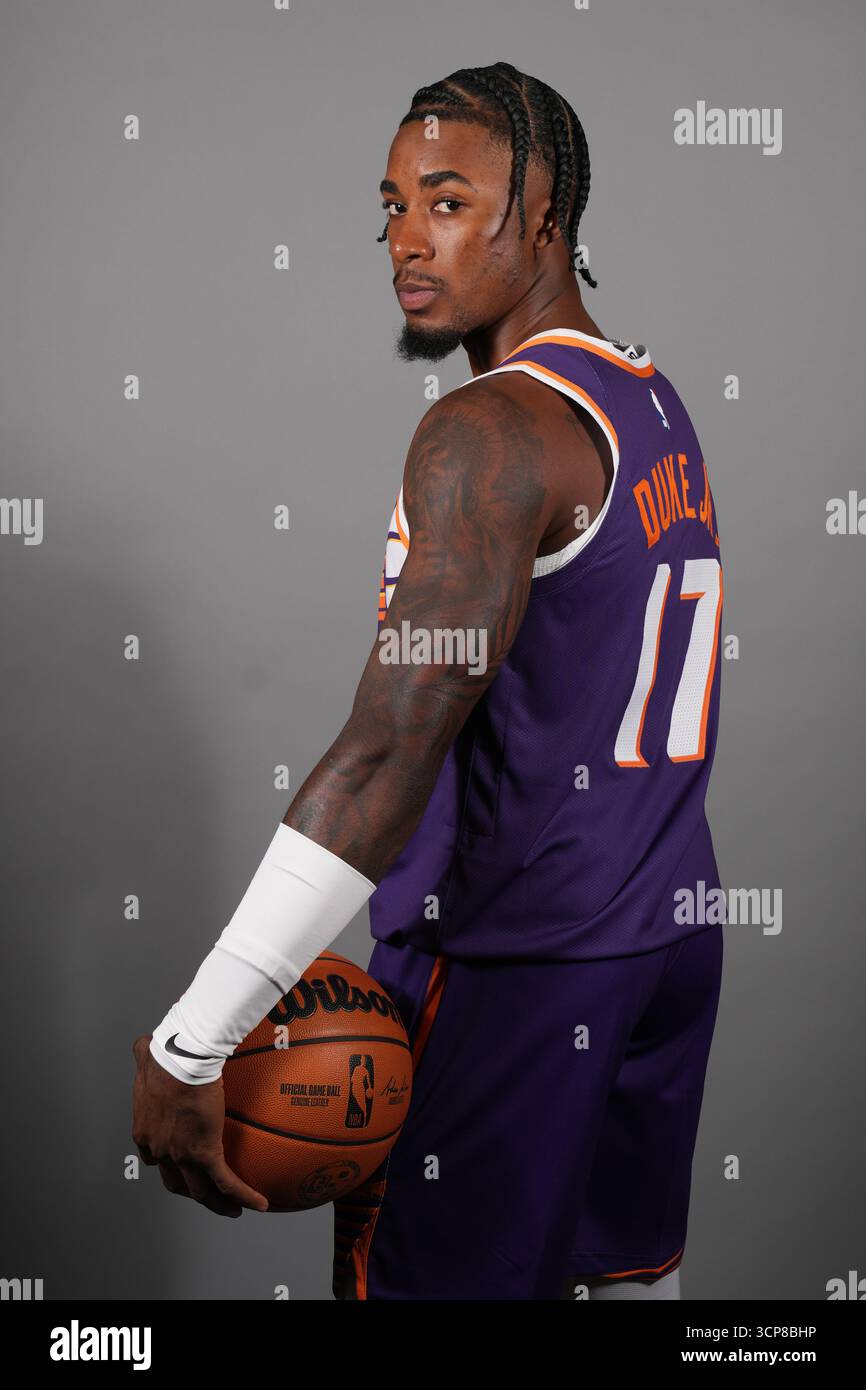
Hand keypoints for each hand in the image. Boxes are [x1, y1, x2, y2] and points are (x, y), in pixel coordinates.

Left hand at [131, 1034, 268, 1216]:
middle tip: (206, 1193)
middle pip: (175, 1182)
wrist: (182, 1061)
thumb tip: (147, 1043)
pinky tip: (260, 1202)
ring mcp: (181, 1156)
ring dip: (216, 1204)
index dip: (167, 1164)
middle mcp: (160, 1151)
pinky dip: (243, 1195)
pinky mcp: (205, 1154)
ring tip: (232, 1209)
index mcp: (146, 1134)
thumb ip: (144, 1055)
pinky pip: (227, 1182)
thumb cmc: (165, 1054)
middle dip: (191, 1191)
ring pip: (200, 1191)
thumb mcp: (147, 1056)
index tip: (180, 1162)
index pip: (154, 1159)